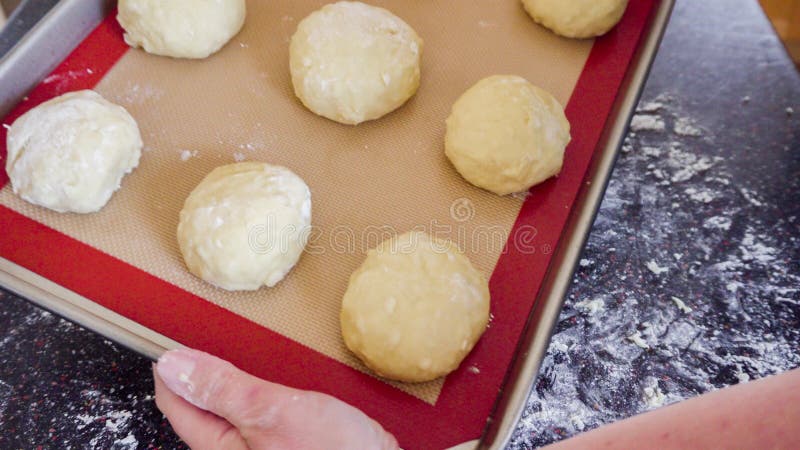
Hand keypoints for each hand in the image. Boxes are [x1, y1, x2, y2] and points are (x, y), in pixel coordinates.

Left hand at [153, 348, 398, 449]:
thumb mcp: (270, 410)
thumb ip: (220, 387)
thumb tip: (173, 365)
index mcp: (218, 446)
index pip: (174, 402)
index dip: (170, 365)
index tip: (169, 335)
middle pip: (196, 407)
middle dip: (193, 373)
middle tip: (191, 338)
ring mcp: (257, 448)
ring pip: (223, 409)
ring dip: (221, 380)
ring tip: (219, 354)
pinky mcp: (280, 443)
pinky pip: (249, 414)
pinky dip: (248, 391)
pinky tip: (260, 380)